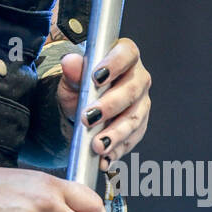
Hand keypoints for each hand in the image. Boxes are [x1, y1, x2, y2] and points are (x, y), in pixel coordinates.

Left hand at [57, 37, 151, 171]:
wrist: (82, 109)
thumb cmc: (81, 86)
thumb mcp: (72, 78)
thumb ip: (72, 70)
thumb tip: (70, 62)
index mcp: (124, 56)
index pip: (126, 54)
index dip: (114, 64)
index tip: (96, 78)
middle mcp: (138, 78)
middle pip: (131, 91)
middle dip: (110, 107)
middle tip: (89, 118)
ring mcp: (142, 102)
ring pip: (135, 118)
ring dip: (115, 134)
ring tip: (97, 145)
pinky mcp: (140, 125)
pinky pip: (133, 139)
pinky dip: (118, 150)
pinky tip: (105, 158)